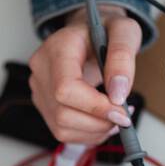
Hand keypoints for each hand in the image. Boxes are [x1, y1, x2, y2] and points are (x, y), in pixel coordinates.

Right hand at [28, 4, 142, 144]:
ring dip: (95, 131)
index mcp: (57, 48)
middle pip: (63, 113)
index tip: (121, 112)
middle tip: (125, 116)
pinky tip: (103, 121)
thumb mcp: (124, 32)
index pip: (65, 88)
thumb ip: (122, 58)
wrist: (89, 35)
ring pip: (62, 127)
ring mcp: (40, 89)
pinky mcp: (45, 105)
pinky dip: (88, 134)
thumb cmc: (105, 31)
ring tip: (116, 118)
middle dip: (99, 122)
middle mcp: (41, 69)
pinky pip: (63, 132)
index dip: (94, 106)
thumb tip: (118, 94)